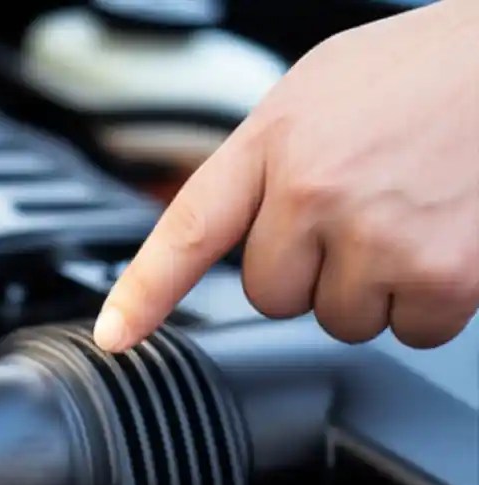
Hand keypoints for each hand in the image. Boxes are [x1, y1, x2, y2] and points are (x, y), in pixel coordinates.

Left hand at [94, 0, 478, 350]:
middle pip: (273, 294)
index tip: (117, 335)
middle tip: (362, 215)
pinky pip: (411, 330)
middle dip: (312, 270)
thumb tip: (231, 222)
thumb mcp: (318, 93)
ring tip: (412, 217)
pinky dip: (431, 303)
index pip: (188, 230)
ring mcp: (376, 236)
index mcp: (275, 140)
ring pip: (341, 318)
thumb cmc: (425, 72)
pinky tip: (445, 241)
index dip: (144, 293)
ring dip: (375, 287)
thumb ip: (268, 158)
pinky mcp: (440, 276)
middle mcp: (314, 191)